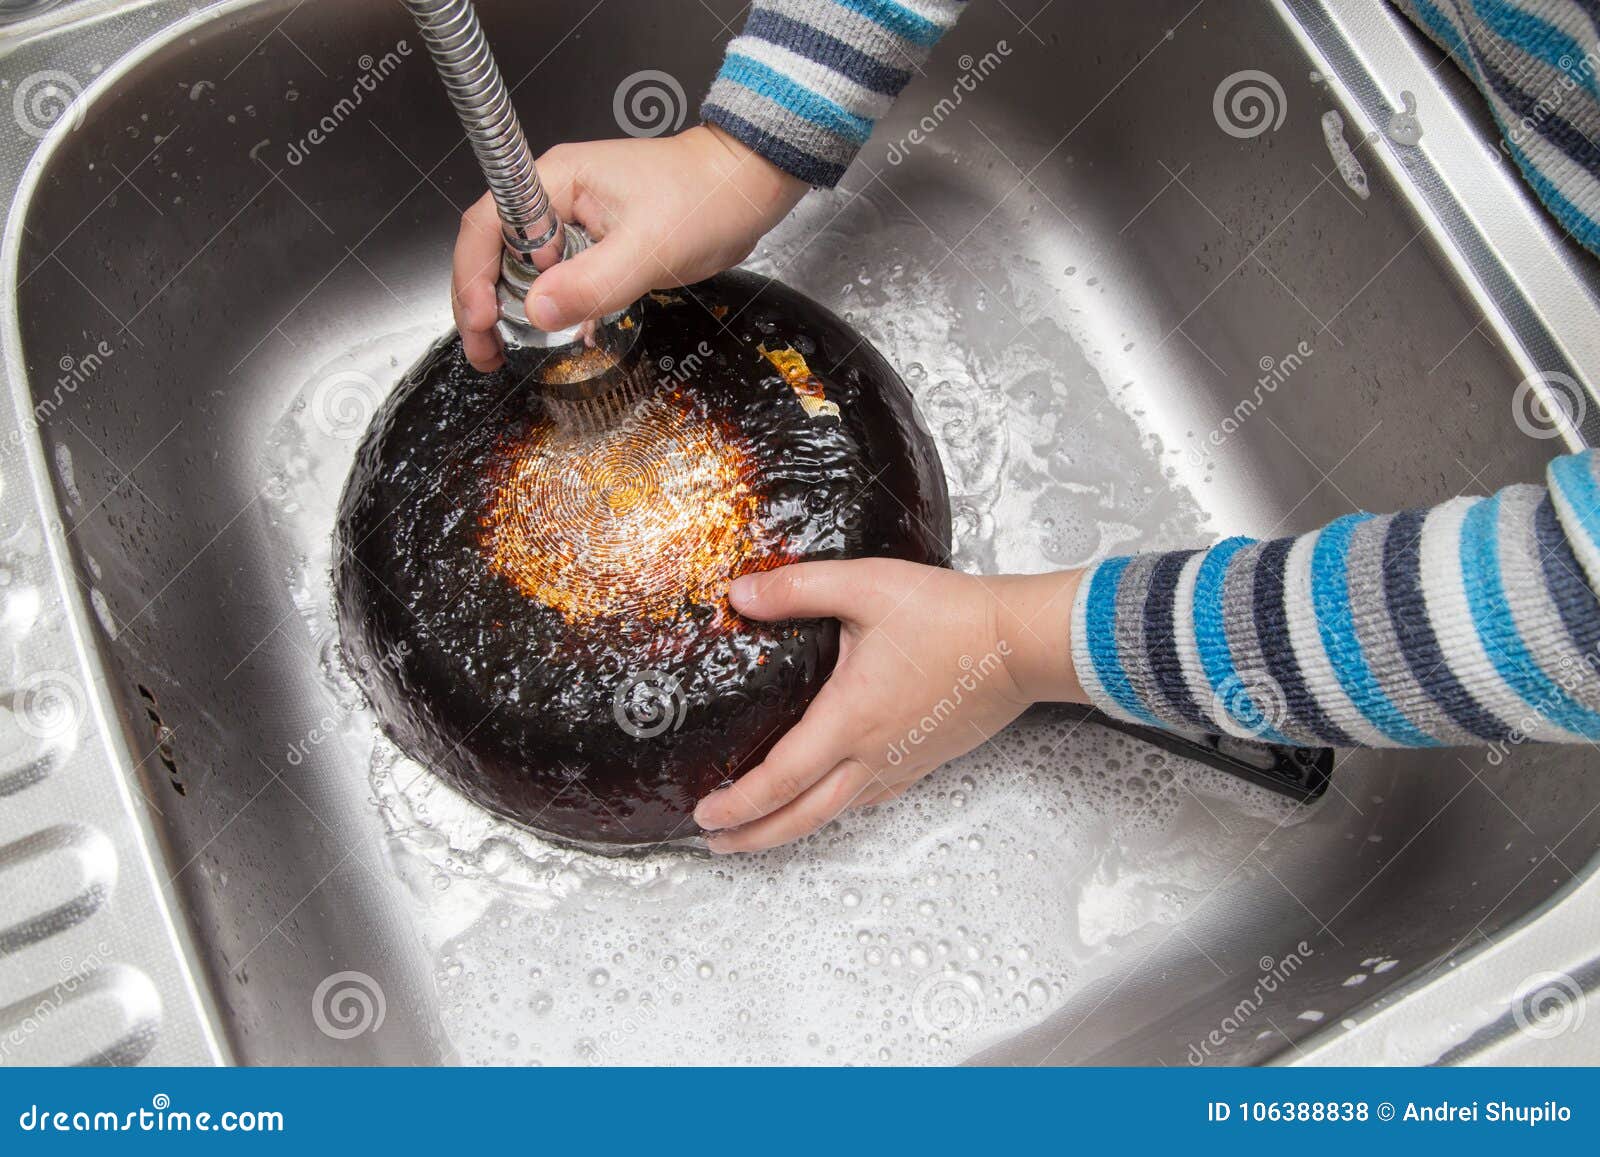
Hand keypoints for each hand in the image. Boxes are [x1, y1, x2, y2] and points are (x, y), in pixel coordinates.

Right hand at [451, 124, 808, 370]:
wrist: (745, 188)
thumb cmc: (704, 199)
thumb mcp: (647, 247)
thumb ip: (591, 281)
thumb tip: (537, 312)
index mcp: (555, 182)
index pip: (488, 225)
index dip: (472, 274)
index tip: (479, 320)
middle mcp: (556, 200)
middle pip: (496, 250)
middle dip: (482, 302)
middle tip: (484, 352)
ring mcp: (575, 224)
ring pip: (525, 270)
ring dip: (513, 311)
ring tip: (503, 353)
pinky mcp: (598, 247)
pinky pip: (561, 280)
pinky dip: (554, 310)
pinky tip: (559, 340)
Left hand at [694, 560, 1086, 852]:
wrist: (1020, 642)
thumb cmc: (952, 617)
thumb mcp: (865, 586)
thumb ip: (797, 588)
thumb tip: (741, 593)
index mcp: (850, 719)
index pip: (780, 779)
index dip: (738, 804)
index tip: (705, 816)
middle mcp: (873, 753)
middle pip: (803, 816)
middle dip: (755, 835)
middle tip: (718, 844)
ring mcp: (901, 762)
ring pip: (836, 812)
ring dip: (792, 827)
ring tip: (760, 830)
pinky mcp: (924, 760)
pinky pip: (870, 798)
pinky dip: (835, 809)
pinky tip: (828, 801)